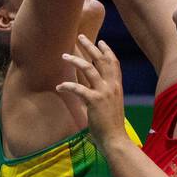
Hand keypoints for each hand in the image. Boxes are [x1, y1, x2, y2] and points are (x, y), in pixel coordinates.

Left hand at [56, 34, 126, 151]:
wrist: (115, 140)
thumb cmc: (112, 126)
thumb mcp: (112, 105)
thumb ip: (106, 94)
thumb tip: (96, 89)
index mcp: (117, 87)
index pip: (114, 63)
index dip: (107, 51)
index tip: (101, 42)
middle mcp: (112, 86)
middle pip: (101, 60)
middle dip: (90, 47)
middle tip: (80, 37)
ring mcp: (104, 92)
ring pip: (89, 69)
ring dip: (75, 60)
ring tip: (64, 56)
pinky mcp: (94, 101)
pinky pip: (78, 88)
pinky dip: (67, 86)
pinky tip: (59, 86)